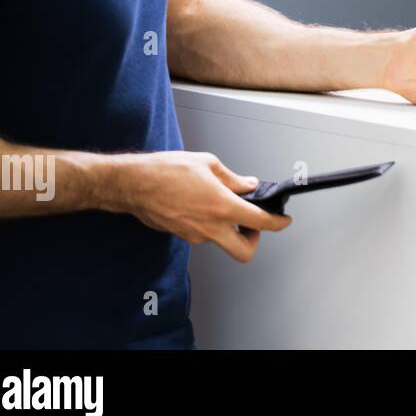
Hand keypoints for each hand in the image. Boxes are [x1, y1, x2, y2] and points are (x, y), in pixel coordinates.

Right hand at [107, 152, 291, 262]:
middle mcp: (210, 227)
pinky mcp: (181, 235)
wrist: (132, 184)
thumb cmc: (165, 171)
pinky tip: (203, 206)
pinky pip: (203, 234)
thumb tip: (248, 185)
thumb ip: (232, 178)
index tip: (283, 220)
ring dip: (228, 229)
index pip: (260, 222)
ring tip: (222, 204)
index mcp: (222, 207)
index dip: (278, 223)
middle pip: (244, 251)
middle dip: (254, 241)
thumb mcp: (207, 164)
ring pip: (221, 241)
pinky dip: (209, 224)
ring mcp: (194, 235)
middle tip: (253, 224)